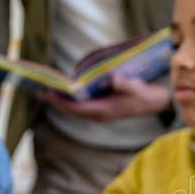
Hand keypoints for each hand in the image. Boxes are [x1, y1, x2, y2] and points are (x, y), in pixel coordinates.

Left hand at [39, 74, 171, 121]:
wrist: (155, 102)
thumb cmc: (145, 94)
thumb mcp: (137, 87)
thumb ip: (125, 84)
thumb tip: (112, 78)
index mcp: (105, 111)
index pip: (77, 109)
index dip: (61, 101)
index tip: (49, 92)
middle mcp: (99, 114)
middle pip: (71, 111)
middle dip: (55, 101)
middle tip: (39, 90)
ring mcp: (99, 113)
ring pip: (73, 110)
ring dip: (60, 102)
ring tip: (45, 90)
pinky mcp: (100, 109)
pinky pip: (79, 108)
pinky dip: (68, 101)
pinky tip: (62, 92)